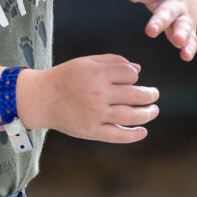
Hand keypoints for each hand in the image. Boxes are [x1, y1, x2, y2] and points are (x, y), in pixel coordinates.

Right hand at [21, 54, 159, 142]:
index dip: (134, 76)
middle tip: (155, 94)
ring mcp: (96, 114)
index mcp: (97, 74)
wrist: (41, 98)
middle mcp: (98, 94)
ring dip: (147, 113)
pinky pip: (117, 135)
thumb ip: (112, 61)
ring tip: (154, 110)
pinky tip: (143, 131)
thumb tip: (138, 69)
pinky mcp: (92, 131)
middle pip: (135, 95)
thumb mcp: (86, 61)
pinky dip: (132, 135)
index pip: (130, 74)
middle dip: (150, 95)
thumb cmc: (66, 77)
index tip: (132, 79)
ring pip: (130, 116)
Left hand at [113, 0, 196, 60]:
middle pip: (165, 11)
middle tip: (151, 30)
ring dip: (182, 33)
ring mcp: (182, 15)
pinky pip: (192, 38)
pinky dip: (191, 47)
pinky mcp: (188, 27)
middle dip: (159, 21)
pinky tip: (186, 56)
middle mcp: (172, 1)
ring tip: (179, 42)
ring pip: (182, 25)